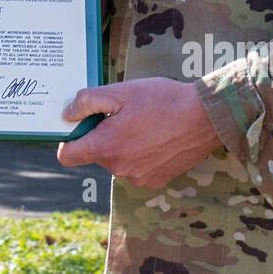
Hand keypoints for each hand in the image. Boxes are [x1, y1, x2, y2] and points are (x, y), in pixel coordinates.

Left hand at [56, 78, 220, 188]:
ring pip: (116, 160)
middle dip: (102, 135)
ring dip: (122, 144)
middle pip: (95, 154)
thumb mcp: (120, 92)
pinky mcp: (155, 181)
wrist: (205, 118)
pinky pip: (135, 168)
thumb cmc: (163, 101)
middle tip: (122, 114)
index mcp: (106, 147)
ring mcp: (138, 178)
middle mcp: (119, 169)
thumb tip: (67, 114)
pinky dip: (140, 154)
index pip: (67, 156)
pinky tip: (155, 136)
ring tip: (143, 123)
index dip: (69, 139)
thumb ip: (87, 102)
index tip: (80, 125)